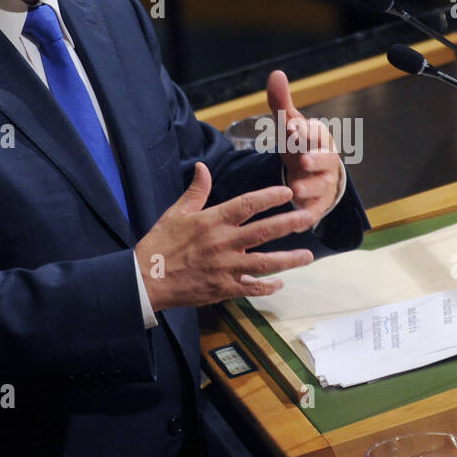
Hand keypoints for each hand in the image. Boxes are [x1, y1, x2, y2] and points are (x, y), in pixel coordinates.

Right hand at [135, 162, 315, 310]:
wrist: (145, 280)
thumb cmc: (160, 244)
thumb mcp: (176, 213)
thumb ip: (195, 191)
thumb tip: (203, 167)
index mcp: (213, 221)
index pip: (248, 204)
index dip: (270, 197)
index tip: (288, 192)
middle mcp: (223, 243)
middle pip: (264, 231)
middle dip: (290, 223)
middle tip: (311, 217)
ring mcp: (226, 268)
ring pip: (265, 263)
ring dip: (290, 259)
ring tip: (309, 256)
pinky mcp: (223, 289)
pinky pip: (252, 288)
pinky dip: (268, 287)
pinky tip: (281, 283)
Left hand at [266, 69, 342, 224]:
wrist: (313, 174)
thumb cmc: (301, 145)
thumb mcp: (289, 125)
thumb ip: (281, 103)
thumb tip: (276, 73)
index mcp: (319, 137)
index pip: (313, 131)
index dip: (303, 130)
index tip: (290, 126)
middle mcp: (326, 159)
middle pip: (323, 159)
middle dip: (313, 159)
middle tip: (302, 159)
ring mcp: (324, 182)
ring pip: (320, 185)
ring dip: (309, 186)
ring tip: (295, 188)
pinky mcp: (319, 203)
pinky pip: (316, 208)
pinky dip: (309, 212)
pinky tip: (299, 217)